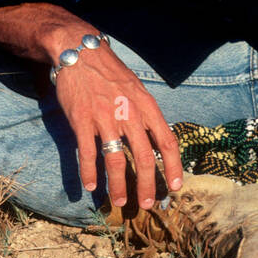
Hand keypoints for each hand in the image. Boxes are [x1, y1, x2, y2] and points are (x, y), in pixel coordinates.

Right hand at [52, 42, 183, 210]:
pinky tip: (91, 186)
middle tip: (147, 205)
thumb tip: (156, 141)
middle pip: (145, 157)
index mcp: (146, 106)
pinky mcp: (82, 120)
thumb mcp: (137, 89)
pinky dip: (88, 172)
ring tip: (119, 202)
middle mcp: (129, 114)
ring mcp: (105, 118)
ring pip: (116, 160)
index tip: (176, 187)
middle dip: (148, 186)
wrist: (80, 53)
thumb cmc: (111, 73)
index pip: (167, 141)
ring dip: (118, 185)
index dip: (174, 167)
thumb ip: (146, 114)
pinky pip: (88, 153)